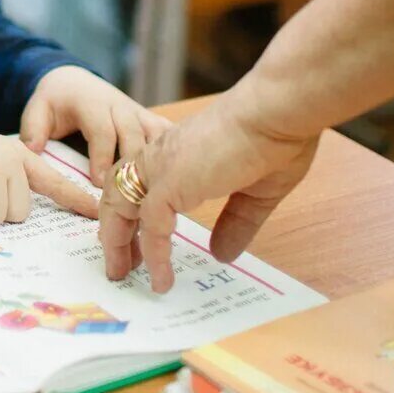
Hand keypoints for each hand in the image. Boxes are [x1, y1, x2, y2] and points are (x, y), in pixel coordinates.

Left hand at [17, 65, 169, 187]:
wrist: (74, 80)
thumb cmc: (55, 101)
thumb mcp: (37, 110)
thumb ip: (33, 130)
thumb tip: (34, 151)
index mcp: (92, 103)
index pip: (102, 130)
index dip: (102, 157)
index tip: (98, 183)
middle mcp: (119, 106)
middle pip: (134, 135)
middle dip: (133, 166)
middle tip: (128, 197)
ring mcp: (138, 113)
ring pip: (155, 136)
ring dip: (157, 163)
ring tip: (154, 194)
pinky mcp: (149, 120)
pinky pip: (167, 134)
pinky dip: (174, 153)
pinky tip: (178, 177)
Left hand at [96, 92, 319, 293]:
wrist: (279, 114)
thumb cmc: (275, 140)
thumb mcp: (254, 193)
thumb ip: (235, 223)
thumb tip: (223, 254)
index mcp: (177, 153)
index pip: (137, 182)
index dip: (131, 213)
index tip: (137, 243)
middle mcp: (160, 157)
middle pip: (117, 194)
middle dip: (114, 231)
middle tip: (120, 264)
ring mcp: (161, 167)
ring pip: (119, 207)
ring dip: (118, 243)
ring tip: (123, 274)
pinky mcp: (171, 182)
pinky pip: (151, 226)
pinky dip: (153, 255)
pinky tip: (161, 278)